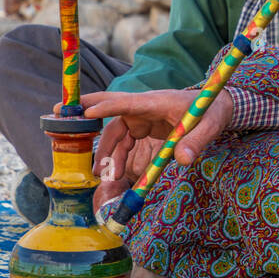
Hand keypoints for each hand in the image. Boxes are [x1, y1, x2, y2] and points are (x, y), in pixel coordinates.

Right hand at [68, 89, 233, 210]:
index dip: (107, 106)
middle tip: (60, 118)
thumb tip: (183, 159)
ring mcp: (143, 118)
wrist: (218, 107)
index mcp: (157, 101)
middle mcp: (145, 108)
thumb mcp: (211, 125)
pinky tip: (115, 175)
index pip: (128, 102)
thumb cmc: (213, 110)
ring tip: (105, 176)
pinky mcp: (144, 129)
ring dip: (108, 154)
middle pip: (112, 114)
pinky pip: (125, 143)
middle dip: (87, 116)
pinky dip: (118, 158)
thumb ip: (196, 141)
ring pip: (117, 134)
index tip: (87, 112)